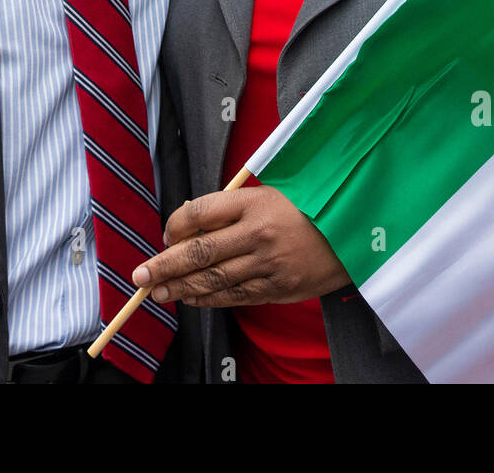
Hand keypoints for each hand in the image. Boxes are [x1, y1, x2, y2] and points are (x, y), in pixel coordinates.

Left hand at [132, 186, 350, 307]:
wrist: (353, 232)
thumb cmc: (306, 208)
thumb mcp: (269, 193)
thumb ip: (229, 207)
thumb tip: (186, 223)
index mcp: (254, 201)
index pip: (200, 212)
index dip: (175, 225)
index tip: (166, 234)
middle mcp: (258, 233)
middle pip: (199, 251)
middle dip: (164, 265)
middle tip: (140, 276)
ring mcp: (268, 264)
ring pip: (213, 280)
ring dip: (180, 288)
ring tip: (158, 292)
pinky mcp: (278, 288)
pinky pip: (234, 297)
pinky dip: (208, 299)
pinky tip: (190, 298)